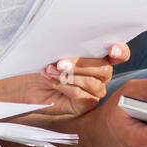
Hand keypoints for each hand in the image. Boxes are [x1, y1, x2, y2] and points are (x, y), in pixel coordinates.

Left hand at [14, 43, 128, 120]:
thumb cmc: (43, 62)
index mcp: (100, 57)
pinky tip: (51, 81)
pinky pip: (82, 97)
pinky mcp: (85, 105)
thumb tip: (75, 41)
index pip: (120, 54)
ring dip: (69, 76)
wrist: (26, 82)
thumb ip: (71, 46)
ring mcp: (94, 91)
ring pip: (93, 83)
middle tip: (60, 62)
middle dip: (81, 64)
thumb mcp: (57, 50)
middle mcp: (101, 75)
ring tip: (50, 70)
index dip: (120, 52)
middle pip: (104, 69)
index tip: (112, 51)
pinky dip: (65, 87)